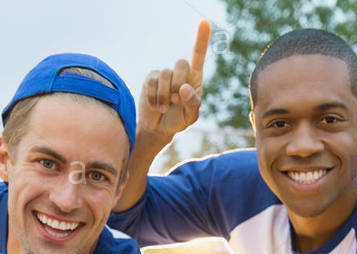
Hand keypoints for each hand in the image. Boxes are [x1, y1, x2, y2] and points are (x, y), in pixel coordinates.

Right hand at [138, 20, 208, 141]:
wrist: (159, 128)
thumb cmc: (178, 121)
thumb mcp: (190, 116)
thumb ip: (192, 103)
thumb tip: (184, 88)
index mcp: (194, 79)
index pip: (198, 55)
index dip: (202, 39)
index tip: (205, 22)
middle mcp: (180, 73)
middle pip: (182, 64)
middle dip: (179, 83)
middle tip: (176, 101)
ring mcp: (164, 75)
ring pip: (165, 75)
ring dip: (165, 96)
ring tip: (164, 108)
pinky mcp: (151, 79)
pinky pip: (153, 82)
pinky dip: (155, 98)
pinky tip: (156, 107)